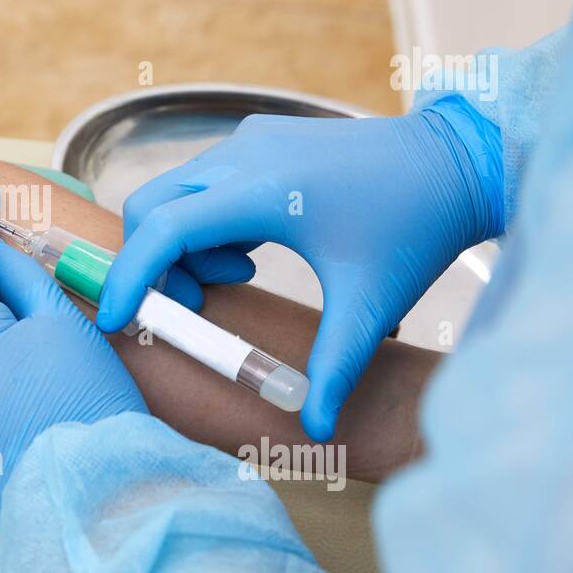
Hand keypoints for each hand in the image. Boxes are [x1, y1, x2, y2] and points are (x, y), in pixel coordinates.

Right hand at [96, 96, 503, 440]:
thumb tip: (315, 432)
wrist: (456, 162)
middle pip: (152, 205)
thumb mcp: (371, 306)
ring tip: (239, 279)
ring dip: (185, 245)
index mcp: (263, 188)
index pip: (163, 228)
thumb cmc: (414, 228)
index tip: (116, 318)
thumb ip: (335, 370)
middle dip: (154, 261)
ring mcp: (250, 140)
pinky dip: (207, 226)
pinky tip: (252, 254)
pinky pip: (204, 186)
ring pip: (176, 195)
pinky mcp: (259, 141)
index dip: (130, 275)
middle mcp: (244, 154)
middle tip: (195, 305)